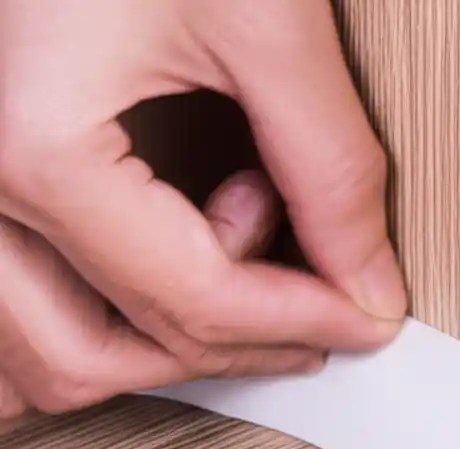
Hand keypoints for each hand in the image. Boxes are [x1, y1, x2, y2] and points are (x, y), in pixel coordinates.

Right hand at [0, 0, 405, 418]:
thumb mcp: (262, 19)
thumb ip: (329, 165)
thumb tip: (368, 281)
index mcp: (34, 148)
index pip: (192, 302)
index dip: (304, 319)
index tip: (371, 317)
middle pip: (96, 353)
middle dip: (232, 345)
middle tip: (319, 295)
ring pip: (35, 352)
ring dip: (150, 343)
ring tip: (234, 244)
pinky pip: (9, 306)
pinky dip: (90, 318)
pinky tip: (168, 257)